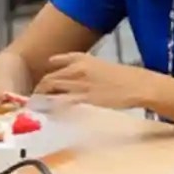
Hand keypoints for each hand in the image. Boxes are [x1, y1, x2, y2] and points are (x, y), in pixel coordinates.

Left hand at [34, 53, 149, 109]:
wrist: (137, 85)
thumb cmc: (123, 77)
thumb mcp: (101, 66)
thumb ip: (84, 69)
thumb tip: (72, 79)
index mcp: (82, 58)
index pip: (55, 61)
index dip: (47, 72)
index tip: (42, 82)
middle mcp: (77, 69)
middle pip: (48, 78)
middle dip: (39, 90)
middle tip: (36, 100)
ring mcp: (79, 84)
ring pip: (51, 90)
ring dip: (41, 100)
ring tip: (38, 108)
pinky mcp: (83, 99)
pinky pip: (61, 103)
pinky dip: (52, 108)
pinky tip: (50, 114)